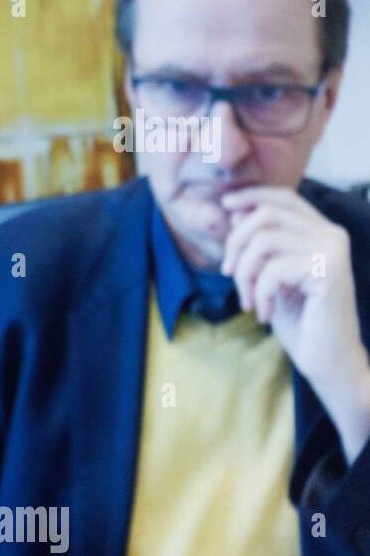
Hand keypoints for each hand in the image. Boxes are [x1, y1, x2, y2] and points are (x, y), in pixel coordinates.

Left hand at [221, 186, 369, 461]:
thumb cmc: (299, 319)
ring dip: (245, 273)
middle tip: (229, 274)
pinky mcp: (327, 271)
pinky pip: (272, 270)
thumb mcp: (271, 275)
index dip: (251, 196)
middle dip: (235, 243)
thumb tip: (236, 212)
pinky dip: (259, 293)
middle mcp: (331, 234)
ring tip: (248, 299)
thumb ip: (260, 244)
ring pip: (263, 241)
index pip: (284, 197)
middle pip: (266, 215)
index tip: (224, 205)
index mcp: (321, 231)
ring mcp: (332, 251)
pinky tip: (265, 313)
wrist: (326, 359)